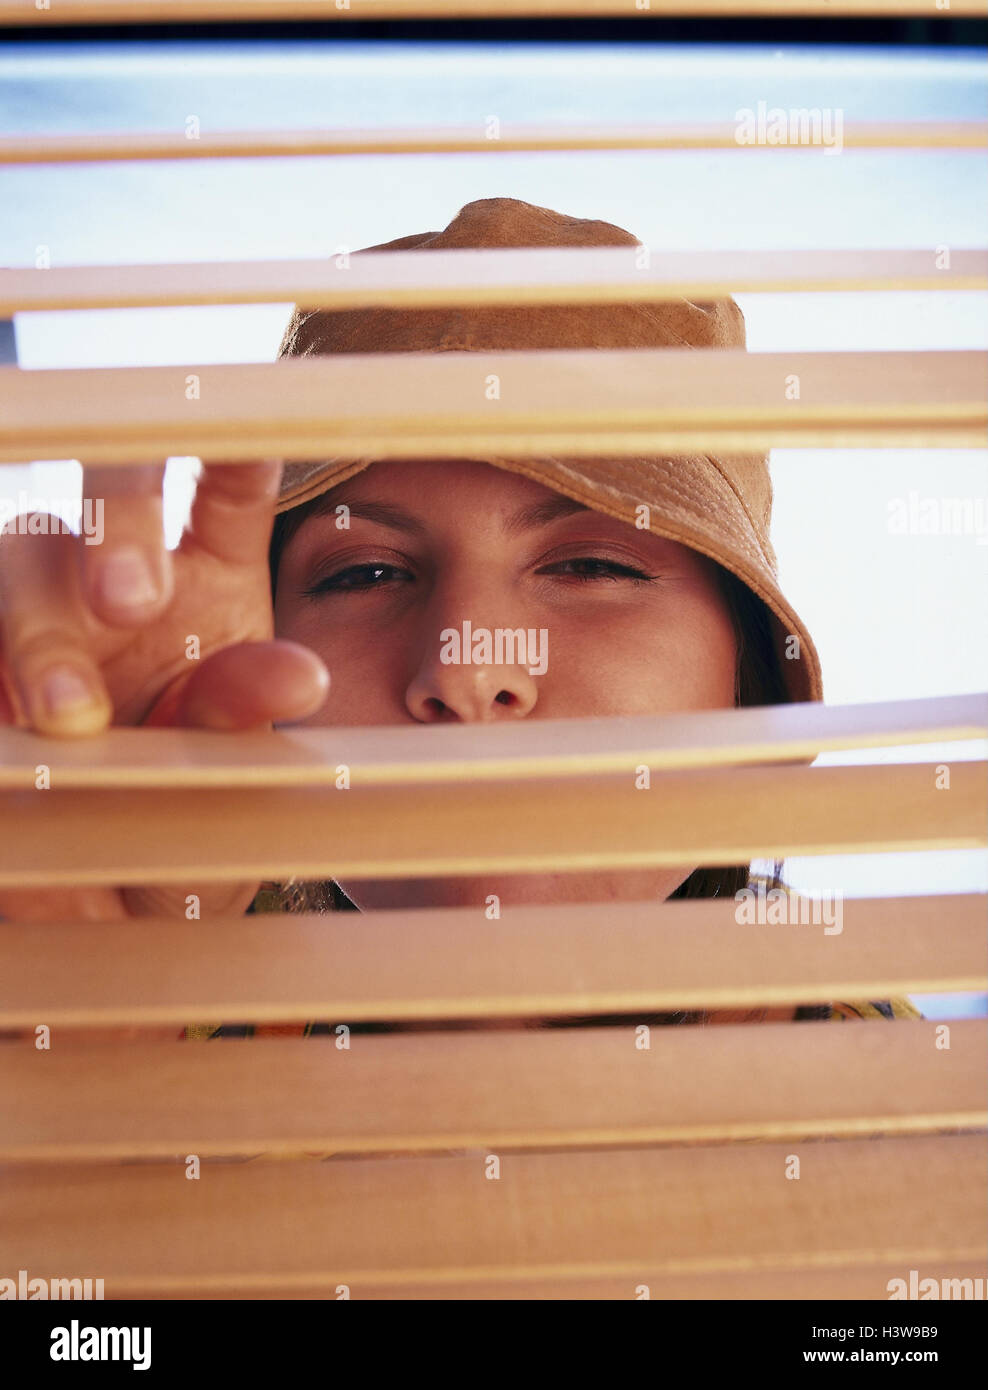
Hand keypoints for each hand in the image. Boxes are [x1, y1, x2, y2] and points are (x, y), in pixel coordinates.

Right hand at [0, 459, 328, 919]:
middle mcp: (113, 575)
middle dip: (113, 526)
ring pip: (16, 556)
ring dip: (37, 629)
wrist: (87, 924)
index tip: (249, 428)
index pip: (230, 484)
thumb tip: (299, 674)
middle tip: (131, 602)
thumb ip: (244, 725)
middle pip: (106, 490)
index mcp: (208, 583)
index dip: (239, 439)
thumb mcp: (220, 794)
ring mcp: (30, 610)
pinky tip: (16, 728)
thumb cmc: (176, 841)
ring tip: (67, 718)